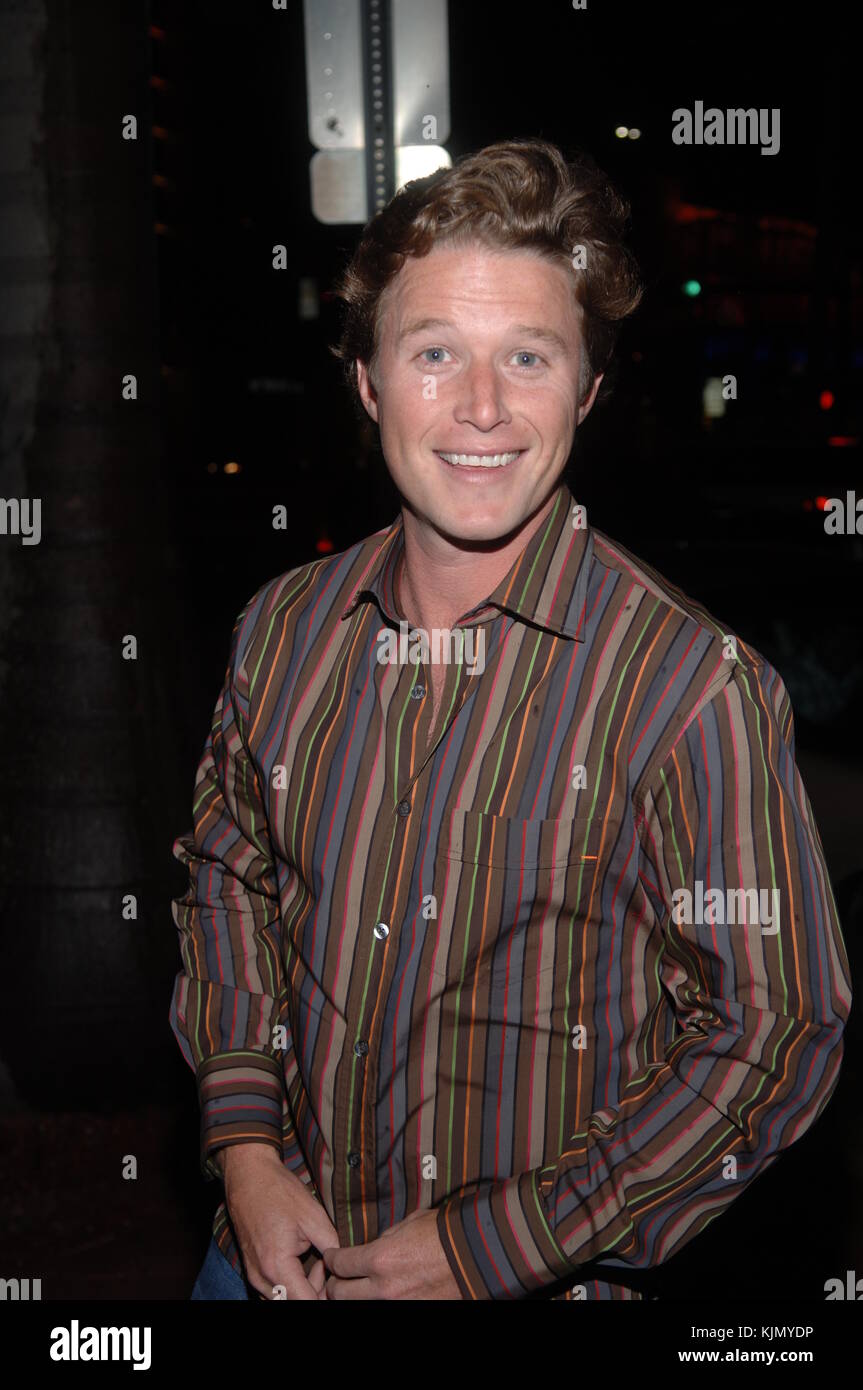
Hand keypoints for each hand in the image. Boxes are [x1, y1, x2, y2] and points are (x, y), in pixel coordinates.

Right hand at [220, 1143, 337, 1299]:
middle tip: (327, 1263)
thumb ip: (331, 1246)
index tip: (337, 1277)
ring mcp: (253, 1274)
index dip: (327, 1294)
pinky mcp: (252, 1268)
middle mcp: (261, 1277)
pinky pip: (273, 1289)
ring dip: (302, 1288)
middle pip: (294, 1303)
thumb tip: (342, 1265)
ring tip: (315, 1260)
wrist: (248, 1176)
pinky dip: (289, 1283)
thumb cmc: (279, 1192)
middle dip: (315, 1291)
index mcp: (277, 1266)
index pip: (306, 1302)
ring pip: (282, 1298)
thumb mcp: (314, 1216)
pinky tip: (300, 1260)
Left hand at [323, 1208, 461, 1299]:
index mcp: (379, 1258)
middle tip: (335, 1278)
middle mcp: (383, 1287)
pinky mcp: (413, 1310)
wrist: (476, 1254)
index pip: (339, 1263)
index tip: (330, 1256)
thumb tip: (375, 1245)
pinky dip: (380, 1300)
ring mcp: (398, 1304)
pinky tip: (382, 1293)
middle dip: (333, 1284)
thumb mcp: (408, 1224)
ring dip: (355, 1296)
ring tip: (356, 1288)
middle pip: (339, 1293)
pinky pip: (385, 1307)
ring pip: (359, 1305)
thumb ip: (385, 1237)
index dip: (331, 1258)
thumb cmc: (443, 1233)